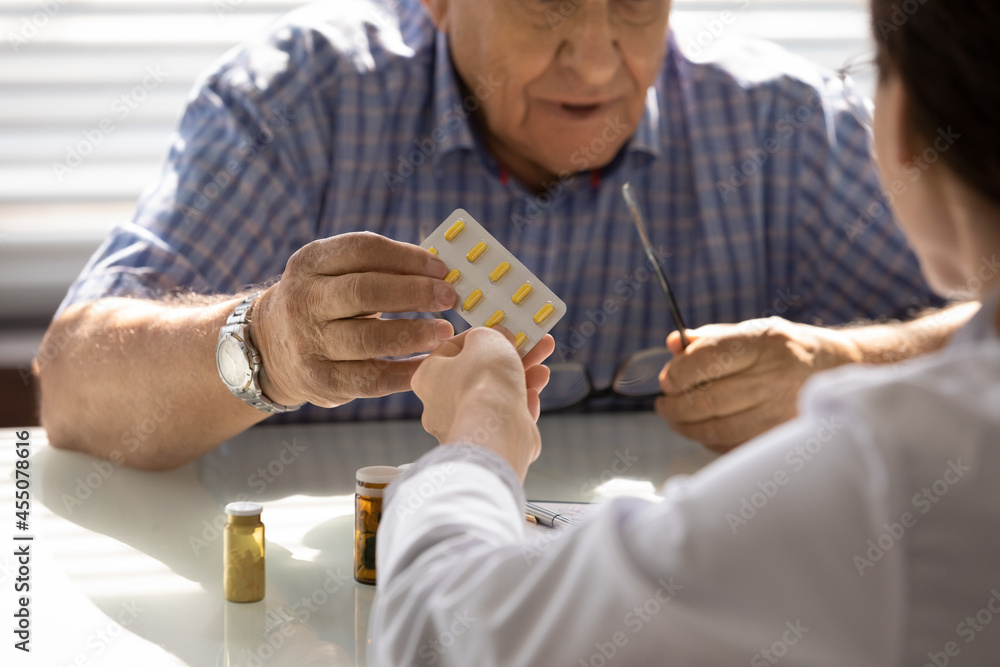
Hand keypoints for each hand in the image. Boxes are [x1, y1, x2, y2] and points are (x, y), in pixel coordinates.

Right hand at [249, 232, 458, 407]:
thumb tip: (439, 272)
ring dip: (413, 334)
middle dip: (414, 293)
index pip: (362, 249)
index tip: (442, 268)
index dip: (407, 257)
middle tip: (450, 298)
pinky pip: (371, 379)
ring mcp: (308, 343)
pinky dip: (405, 372)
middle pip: (363, 292)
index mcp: (310, 262)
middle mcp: (303, 300)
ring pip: (368, 339)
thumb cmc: (324, 303)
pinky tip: (429, 363)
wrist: (270, 347)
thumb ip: (379, 268)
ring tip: (444, 332)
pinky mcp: (320, 382)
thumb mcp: (334, 273)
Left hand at [411, 327, 554, 480]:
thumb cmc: (483, 383)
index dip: (479, 337)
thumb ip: (490, 333)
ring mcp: (461, 427)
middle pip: (478, 373)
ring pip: (494, 397)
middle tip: (531, 347)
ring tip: (542, 370)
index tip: (501, 331)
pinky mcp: (483, 444)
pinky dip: (520, 406)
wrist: (496, 433)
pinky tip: (534, 396)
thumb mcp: (486, 339)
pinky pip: (503, 419)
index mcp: (427, 377)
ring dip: (521, 380)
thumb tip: (498, 338)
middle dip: (509, 358)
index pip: (451, 349)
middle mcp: (439, 405)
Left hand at [656, 317, 858, 451]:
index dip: (678, 373)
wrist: (842, 371)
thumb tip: (672, 345)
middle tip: (665, 405)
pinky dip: (711, 441)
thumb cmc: (786, 350)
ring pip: (717, 429)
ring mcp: (781, 411)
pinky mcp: (782, 438)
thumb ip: (709, 339)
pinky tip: (706, 431)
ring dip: (687, 427)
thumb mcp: (753, 332)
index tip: (667, 380)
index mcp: (764, 343)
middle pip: (707, 400)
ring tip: (677, 419)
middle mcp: (775, 377)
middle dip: (676, 405)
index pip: (707, 359)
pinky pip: (733, 446)